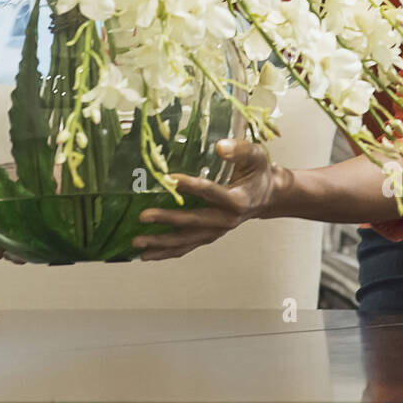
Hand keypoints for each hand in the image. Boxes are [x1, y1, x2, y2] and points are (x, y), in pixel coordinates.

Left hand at [131, 137, 278, 260]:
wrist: (265, 196)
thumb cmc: (258, 172)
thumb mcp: (255, 155)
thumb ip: (239, 150)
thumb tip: (219, 147)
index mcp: (238, 200)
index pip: (211, 192)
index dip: (191, 186)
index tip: (169, 178)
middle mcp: (226, 220)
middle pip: (193, 222)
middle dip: (167, 220)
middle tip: (143, 217)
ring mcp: (216, 231)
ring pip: (187, 240)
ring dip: (161, 243)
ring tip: (137, 244)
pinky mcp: (208, 236)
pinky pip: (186, 246)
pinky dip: (166, 252)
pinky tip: (146, 254)